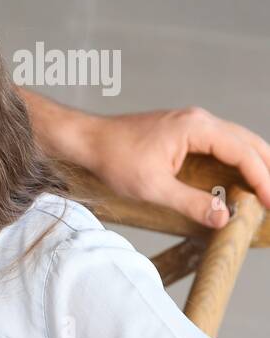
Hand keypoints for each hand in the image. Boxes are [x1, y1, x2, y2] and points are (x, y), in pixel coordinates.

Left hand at [79, 107, 269, 227]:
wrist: (86, 140)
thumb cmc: (114, 159)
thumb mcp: (152, 188)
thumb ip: (191, 203)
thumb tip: (224, 218)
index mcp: (196, 127)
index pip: (243, 152)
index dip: (263, 178)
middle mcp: (199, 119)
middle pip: (248, 142)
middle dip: (267, 169)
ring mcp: (192, 122)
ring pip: (237, 140)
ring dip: (255, 163)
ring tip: (266, 189)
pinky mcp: (184, 129)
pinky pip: (222, 142)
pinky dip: (237, 159)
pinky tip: (240, 177)